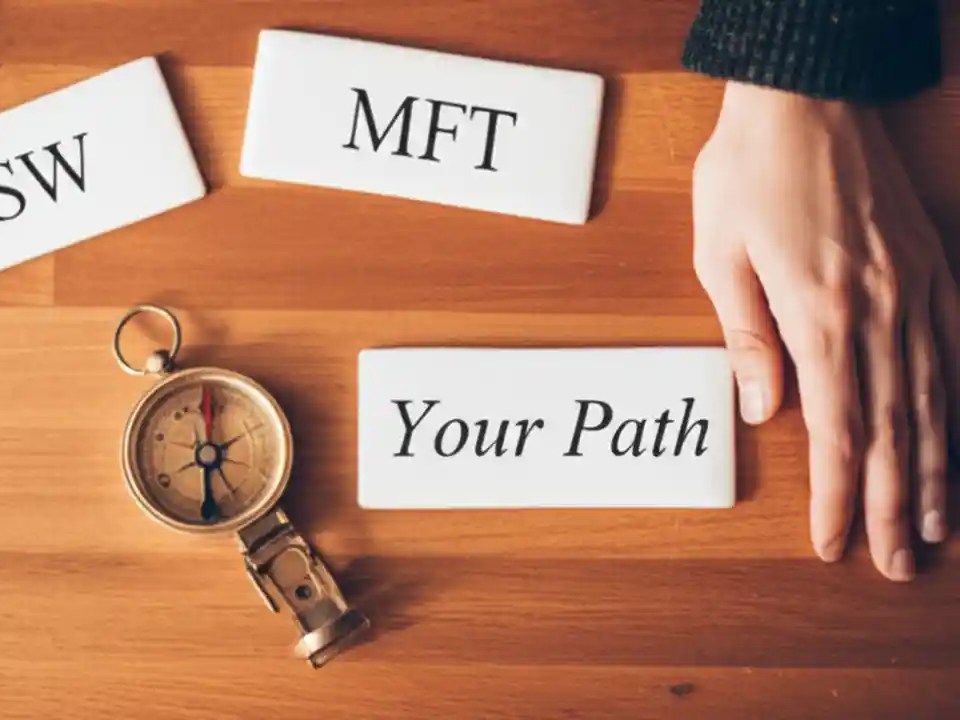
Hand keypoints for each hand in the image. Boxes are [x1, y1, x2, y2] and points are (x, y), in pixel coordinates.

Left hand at [693, 82, 959, 580]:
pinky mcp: (931, 270)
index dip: (834, 495)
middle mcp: (878, 311)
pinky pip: (953, 354)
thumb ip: (746, 336)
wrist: (808, 98)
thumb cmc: (748, 173)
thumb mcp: (719, 253)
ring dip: (932, 472)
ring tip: (933, 531)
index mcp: (818, 315)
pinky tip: (953, 448)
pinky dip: (954, 410)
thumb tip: (763, 411)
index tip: (831, 545)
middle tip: (900, 567)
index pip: (834, 430)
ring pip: (932, 401)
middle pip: (891, 430)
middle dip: (890, 506)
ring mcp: (914, 290)